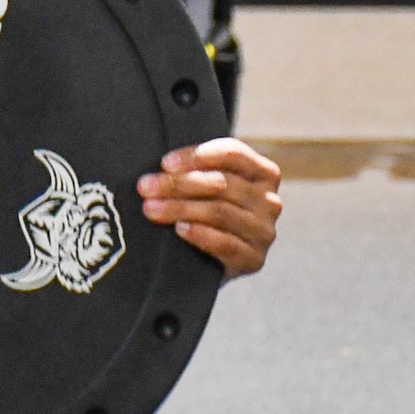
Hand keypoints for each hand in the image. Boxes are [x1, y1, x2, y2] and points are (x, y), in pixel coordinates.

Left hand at [138, 137, 281, 281]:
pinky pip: (227, 244)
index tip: (164, 163)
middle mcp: (270, 200)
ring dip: (180, 208)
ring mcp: (264, 231)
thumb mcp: (205, 181)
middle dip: (178, 184)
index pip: (232, 154)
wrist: (210, 256)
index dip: (197, 156)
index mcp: (263, 172)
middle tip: (145, 187)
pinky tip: (179, 230)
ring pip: (220, 212)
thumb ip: (195, 168)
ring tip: (151, 208)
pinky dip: (201, 235)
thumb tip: (163, 165)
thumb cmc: (204, 204)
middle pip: (221, 184)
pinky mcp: (254, 259)